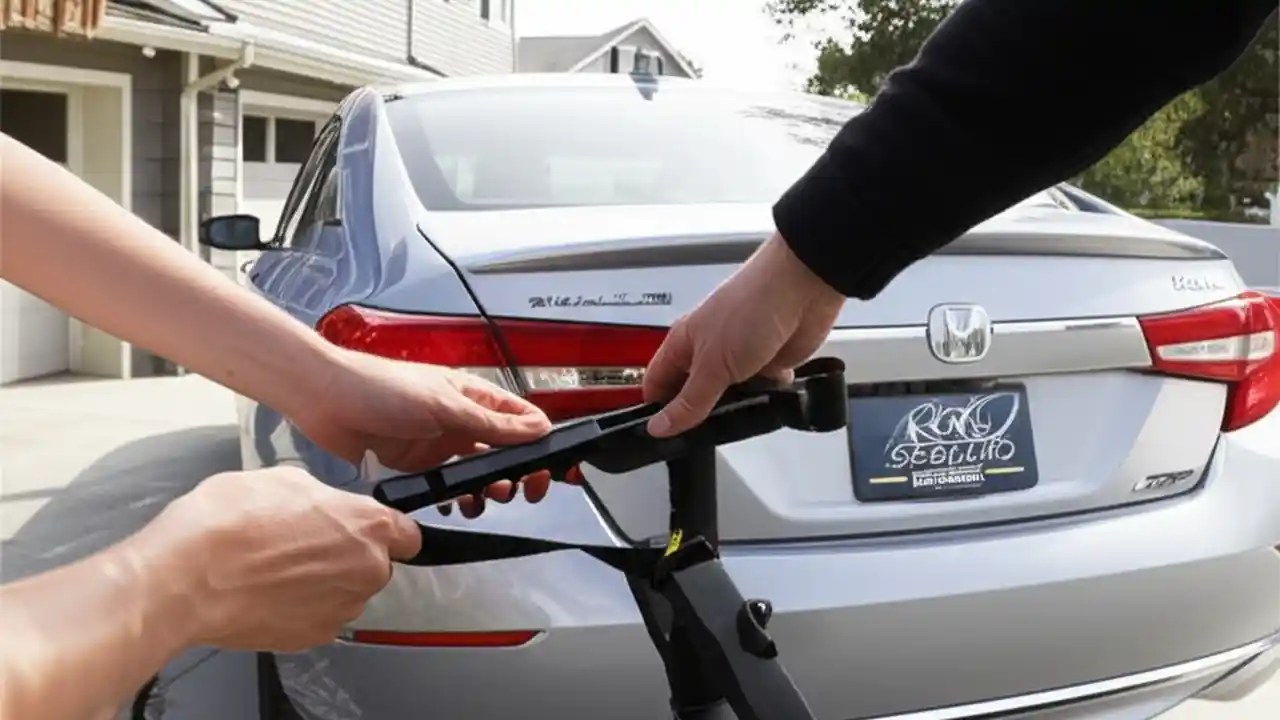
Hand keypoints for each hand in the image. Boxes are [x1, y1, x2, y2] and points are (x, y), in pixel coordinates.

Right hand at [139, 467, 421, 651]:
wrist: (187, 576)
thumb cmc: (232, 519)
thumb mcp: (285, 481)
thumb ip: (323, 498)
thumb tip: (326, 509)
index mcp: (369, 525)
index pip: (409, 535)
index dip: (387, 532)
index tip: (364, 531)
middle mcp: (367, 571)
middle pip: (375, 565)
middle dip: (349, 556)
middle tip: (303, 544)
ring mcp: (342, 609)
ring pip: (347, 593)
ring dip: (325, 583)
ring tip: (277, 570)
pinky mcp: (313, 637)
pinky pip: (320, 617)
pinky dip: (302, 608)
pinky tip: (268, 594)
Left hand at [289, 350, 555, 514]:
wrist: (327, 400)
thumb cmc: (385, 389)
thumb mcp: (445, 406)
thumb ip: (491, 425)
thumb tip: (540, 430)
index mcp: (473, 397)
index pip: (522, 419)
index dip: (541, 443)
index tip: (553, 469)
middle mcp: (461, 420)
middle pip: (505, 451)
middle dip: (518, 473)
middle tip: (522, 493)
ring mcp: (439, 444)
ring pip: (478, 472)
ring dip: (487, 489)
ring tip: (483, 501)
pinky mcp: (416, 465)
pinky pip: (447, 485)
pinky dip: (456, 497)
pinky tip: (454, 505)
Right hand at [643, 232, 844, 436]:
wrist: (802, 288)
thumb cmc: (750, 308)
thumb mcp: (712, 364)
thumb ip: (689, 401)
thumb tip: (658, 427)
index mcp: (684, 344)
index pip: (657, 384)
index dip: (656, 412)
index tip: (661, 440)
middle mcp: (708, 351)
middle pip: (694, 395)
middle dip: (698, 417)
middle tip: (701, 441)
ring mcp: (740, 359)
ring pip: (729, 398)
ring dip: (735, 409)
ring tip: (738, 425)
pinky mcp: (770, 365)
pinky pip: (761, 393)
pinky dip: (764, 401)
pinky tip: (767, 409)